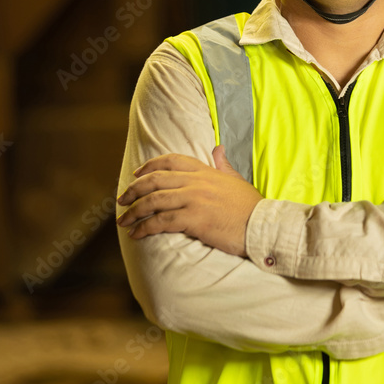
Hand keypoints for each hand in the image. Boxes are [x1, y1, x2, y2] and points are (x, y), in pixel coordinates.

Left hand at [116, 145, 263, 255]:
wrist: (263, 226)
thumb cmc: (251, 207)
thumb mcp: (236, 180)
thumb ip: (222, 165)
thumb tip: (217, 149)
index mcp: (206, 171)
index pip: (171, 161)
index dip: (149, 166)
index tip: (136, 174)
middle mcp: (197, 182)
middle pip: (155, 180)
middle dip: (134, 190)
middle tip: (121, 200)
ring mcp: (195, 200)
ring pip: (154, 201)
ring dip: (134, 210)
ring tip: (123, 220)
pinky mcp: (195, 220)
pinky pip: (162, 221)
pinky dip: (145, 227)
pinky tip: (136, 234)